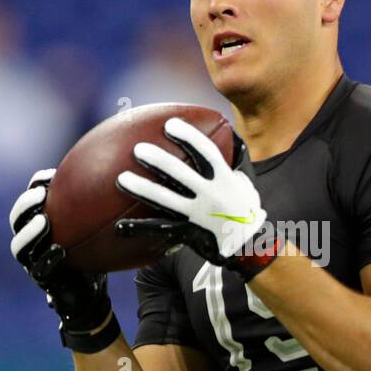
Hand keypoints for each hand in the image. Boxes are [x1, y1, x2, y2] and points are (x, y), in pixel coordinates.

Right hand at [9, 168, 112, 335]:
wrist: (92, 293)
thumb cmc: (93, 255)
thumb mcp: (95, 229)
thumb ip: (96, 208)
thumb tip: (123, 175)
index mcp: (40, 225)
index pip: (30, 200)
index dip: (35, 186)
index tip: (51, 175)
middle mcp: (32, 242)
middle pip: (17, 220)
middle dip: (25, 205)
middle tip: (40, 195)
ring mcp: (33, 262)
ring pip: (20, 247)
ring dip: (29, 232)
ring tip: (43, 220)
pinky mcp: (43, 282)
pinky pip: (39, 270)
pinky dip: (48, 259)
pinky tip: (60, 250)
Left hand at [114, 118, 273, 276]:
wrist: (251, 246)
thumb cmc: (247, 211)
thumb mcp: (245, 184)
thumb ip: (232, 165)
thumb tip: (228, 140)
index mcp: (225, 180)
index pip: (206, 153)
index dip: (189, 137)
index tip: (170, 124)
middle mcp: (210, 195)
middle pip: (181, 174)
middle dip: (159, 160)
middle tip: (138, 149)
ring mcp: (197, 214)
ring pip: (166, 200)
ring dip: (143, 189)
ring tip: (122, 179)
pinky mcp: (187, 232)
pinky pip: (161, 229)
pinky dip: (140, 228)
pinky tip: (120, 227)